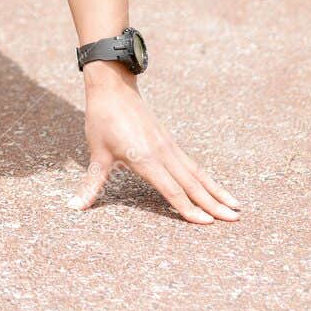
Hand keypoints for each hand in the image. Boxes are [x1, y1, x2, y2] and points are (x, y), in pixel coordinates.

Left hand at [74, 63, 241, 223]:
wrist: (113, 87)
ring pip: (197, 174)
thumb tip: (74, 206)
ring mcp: (169, 147)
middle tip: (235, 220)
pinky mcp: (170, 141)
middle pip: (192, 184)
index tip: (207, 223)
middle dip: (213, 204)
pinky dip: (207, 178)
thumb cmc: (102, 120)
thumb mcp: (96, 154)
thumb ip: (91, 184)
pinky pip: (192, 164)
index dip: (187, 208)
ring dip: (217, 191)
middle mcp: (162, 154)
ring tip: (236, 207)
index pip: (170, 189)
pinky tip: (216, 187)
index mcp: (144, 158)